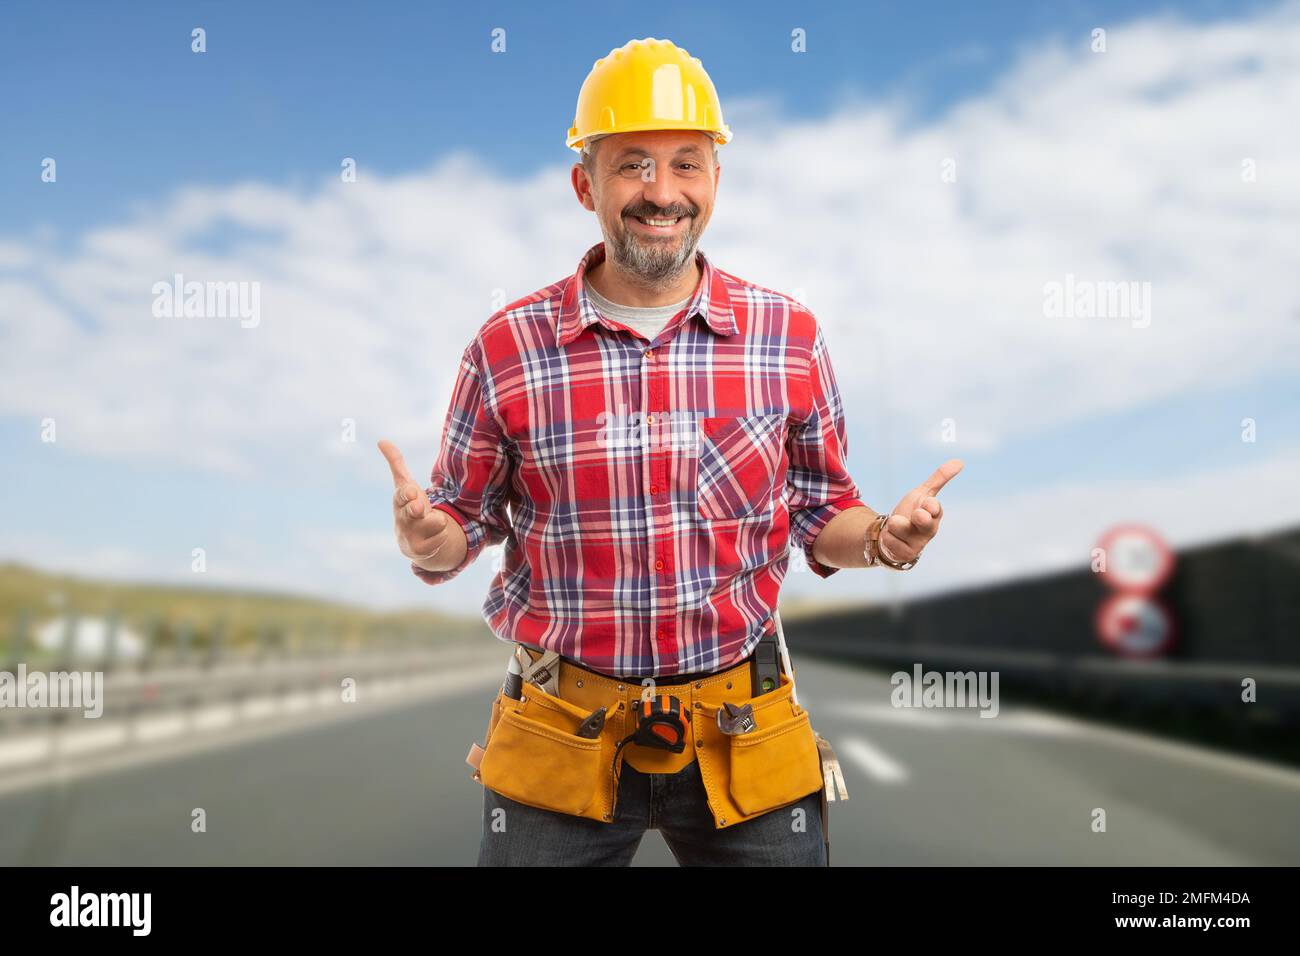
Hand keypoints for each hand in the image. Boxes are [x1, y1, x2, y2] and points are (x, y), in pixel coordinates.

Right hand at [378, 439, 452, 562]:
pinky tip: (434, 536)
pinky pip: (442, 537)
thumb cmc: (410, 506)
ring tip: (431, 523)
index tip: (413, 492)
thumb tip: (381, 440)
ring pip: (436, 522)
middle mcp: (402, 518)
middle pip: (412, 511)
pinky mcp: (420, 551)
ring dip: (438, 521)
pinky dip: (442, 535)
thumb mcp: (405, 485)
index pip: (402, 495)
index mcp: (399, 501)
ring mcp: (409, 535)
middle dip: (417, 508)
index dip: (408, 494)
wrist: (413, 540)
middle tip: (420, 508)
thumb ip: (396, 463)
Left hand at [880, 459, 963, 564]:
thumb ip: (939, 479)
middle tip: (917, 515)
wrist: (895, 534)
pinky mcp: (905, 555)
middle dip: (921, 518)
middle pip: (925, 523)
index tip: (927, 503)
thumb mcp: (922, 494)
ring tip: (897, 525)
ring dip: (893, 524)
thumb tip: (960, 462)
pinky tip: (892, 537)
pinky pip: (889, 540)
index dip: (930, 505)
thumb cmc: (912, 512)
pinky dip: (887, 536)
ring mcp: (917, 543)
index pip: (935, 508)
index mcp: (934, 514)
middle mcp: (928, 530)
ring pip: (898, 527)